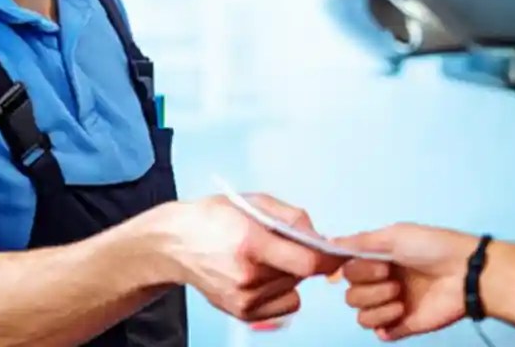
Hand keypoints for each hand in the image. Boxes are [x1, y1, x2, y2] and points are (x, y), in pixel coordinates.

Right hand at [139, 195, 345, 322]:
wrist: (173, 244)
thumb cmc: (214, 218)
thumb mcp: (255, 202)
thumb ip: (294, 218)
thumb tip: (323, 239)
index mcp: (251, 243)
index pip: (307, 262)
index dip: (330, 258)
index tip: (341, 253)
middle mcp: (247, 276)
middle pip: (303, 274)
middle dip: (302, 257)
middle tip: (279, 242)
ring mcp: (243, 299)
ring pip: (295, 288)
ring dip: (289, 273)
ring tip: (262, 257)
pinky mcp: (242, 313)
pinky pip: (286, 304)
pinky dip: (282, 290)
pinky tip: (260, 275)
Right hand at [334, 223, 479, 340]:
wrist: (465, 273)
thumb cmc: (433, 247)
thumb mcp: (395, 235)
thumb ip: (359, 242)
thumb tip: (328, 241)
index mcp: (378, 260)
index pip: (346, 271)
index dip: (355, 270)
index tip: (374, 264)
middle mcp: (381, 284)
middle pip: (350, 294)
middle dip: (369, 286)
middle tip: (392, 277)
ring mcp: (391, 306)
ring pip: (360, 315)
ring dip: (377, 304)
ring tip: (400, 295)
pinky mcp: (402, 326)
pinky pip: (377, 332)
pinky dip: (384, 322)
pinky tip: (402, 312)